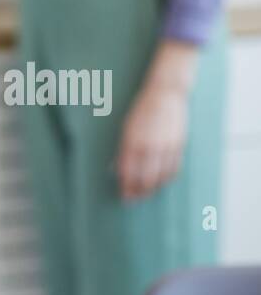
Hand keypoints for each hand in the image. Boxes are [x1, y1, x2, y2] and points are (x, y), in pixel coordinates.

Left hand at [115, 68, 192, 201]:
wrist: (166, 94)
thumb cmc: (141, 112)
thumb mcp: (126, 130)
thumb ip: (122, 151)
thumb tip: (114, 170)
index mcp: (133, 142)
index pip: (128, 173)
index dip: (127, 187)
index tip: (124, 196)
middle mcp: (150, 146)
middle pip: (145, 178)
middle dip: (139, 192)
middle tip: (135, 199)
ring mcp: (166, 146)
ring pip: (161, 176)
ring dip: (154, 188)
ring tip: (147, 193)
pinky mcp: (179, 144)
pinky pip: (174, 168)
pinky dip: (168, 178)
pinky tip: (162, 182)